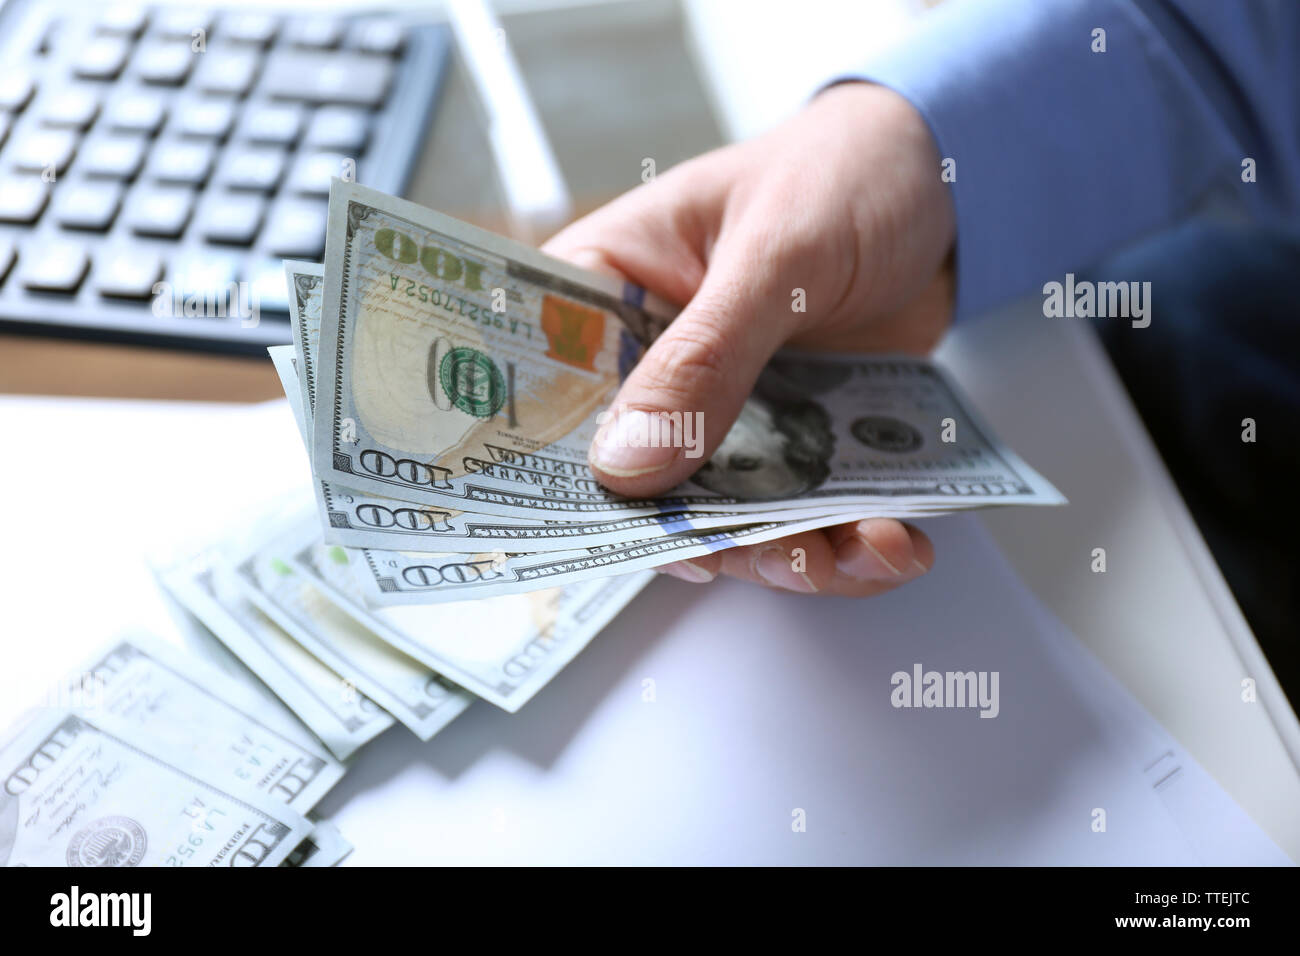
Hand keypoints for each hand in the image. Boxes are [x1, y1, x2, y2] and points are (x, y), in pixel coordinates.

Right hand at [541, 83, 955, 595]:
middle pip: (635, 483)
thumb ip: (704, 355)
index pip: (545, 391)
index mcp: (609, 290)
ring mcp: (722, 411)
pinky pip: (800, 514)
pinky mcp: (789, 440)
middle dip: (700, 536)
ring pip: (723, 516)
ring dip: (784, 552)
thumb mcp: (776, 253)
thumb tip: (624, 464)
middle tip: (765, 553)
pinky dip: (846, 540)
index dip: (554, 473)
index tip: (605, 535)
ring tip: (851, 556)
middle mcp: (652, 365)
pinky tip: (892, 541)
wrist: (946, 191)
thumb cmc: (843, 176)